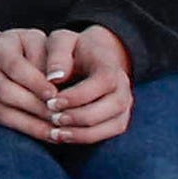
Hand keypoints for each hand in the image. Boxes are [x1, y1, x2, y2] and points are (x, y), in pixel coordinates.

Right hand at [0, 25, 59, 142]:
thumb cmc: (23, 48)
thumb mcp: (36, 41)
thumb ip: (48, 55)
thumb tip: (58, 79)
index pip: (15, 67)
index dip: (35, 83)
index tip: (56, 95)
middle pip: (6, 93)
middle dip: (36, 107)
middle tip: (62, 117)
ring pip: (5, 113)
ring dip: (33, 125)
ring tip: (58, 132)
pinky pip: (5, 124)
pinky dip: (28, 131)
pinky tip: (49, 134)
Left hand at [41, 27, 134, 144]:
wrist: (90, 55)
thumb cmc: (71, 49)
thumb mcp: (62, 41)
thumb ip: (57, 54)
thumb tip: (54, 78)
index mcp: (110, 64)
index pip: (103, 81)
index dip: (79, 95)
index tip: (52, 101)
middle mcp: (123, 85)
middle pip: (112, 106)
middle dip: (80, 116)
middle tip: (52, 117)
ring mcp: (125, 103)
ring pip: (113, 124)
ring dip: (83, 132)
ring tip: (55, 132)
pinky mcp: (120, 118)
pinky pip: (109, 133)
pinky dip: (87, 137)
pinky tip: (63, 136)